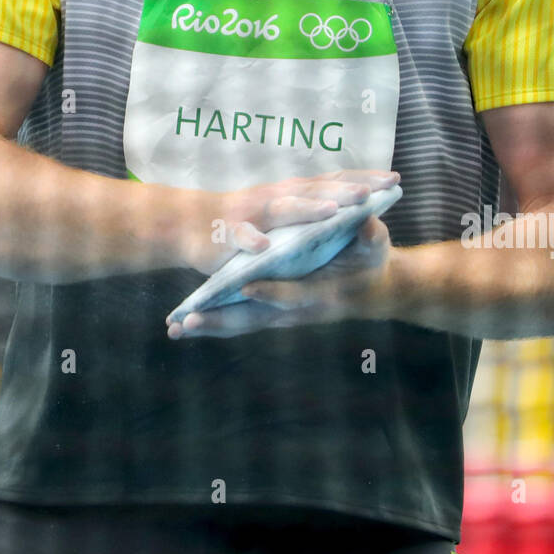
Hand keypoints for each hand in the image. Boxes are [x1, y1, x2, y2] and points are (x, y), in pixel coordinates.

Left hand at [166, 210, 394, 338]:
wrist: (374, 291)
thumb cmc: (373, 262)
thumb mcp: (377, 246)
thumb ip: (372, 237)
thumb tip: (369, 224)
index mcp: (324, 293)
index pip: (295, 295)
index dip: (273, 292)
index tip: (246, 287)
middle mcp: (300, 310)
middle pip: (257, 319)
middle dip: (223, 321)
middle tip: (188, 323)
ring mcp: (285, 316)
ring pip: (244, 324)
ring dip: (211, 327)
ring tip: (176, 329)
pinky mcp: (275, 315)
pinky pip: (243, 322)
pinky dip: (217, 324)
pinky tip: (187, 327)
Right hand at [178, 169, 398, 278]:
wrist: (188, 221)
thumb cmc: (243, 217)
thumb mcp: (283, 209)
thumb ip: (312, 206)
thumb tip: (351, 203)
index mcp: (293, 193)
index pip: (335, 182)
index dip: (363, 179)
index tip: (395, 178)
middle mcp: (276, 197)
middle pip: (316, 191)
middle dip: (344, 190)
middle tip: (374, 191)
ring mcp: (252, 213)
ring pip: (283, 209)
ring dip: (306, 208)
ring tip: (333, 211)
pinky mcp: (227, 234)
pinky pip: (240, 237)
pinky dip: (251, 240)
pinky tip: (264, 247)